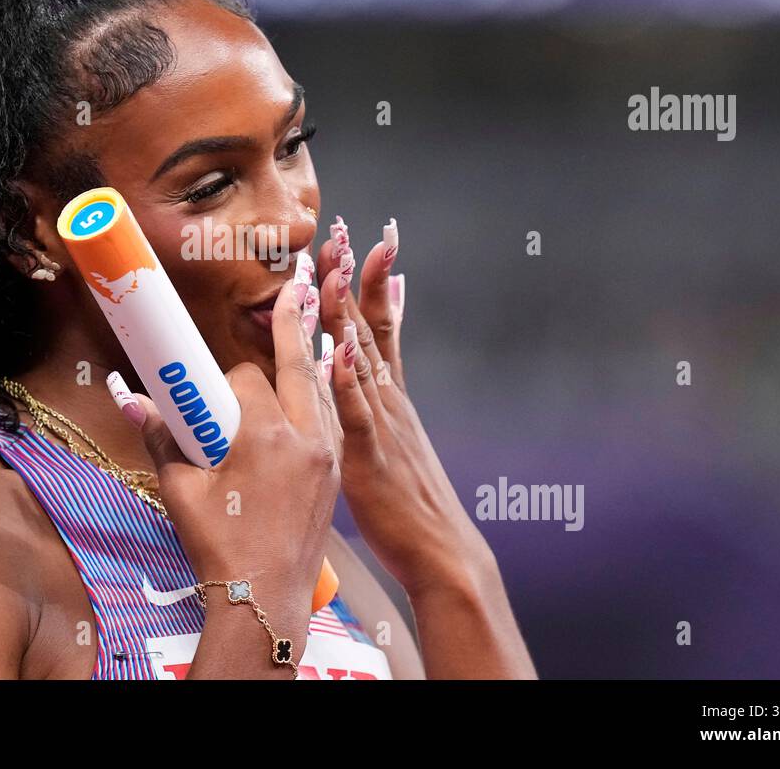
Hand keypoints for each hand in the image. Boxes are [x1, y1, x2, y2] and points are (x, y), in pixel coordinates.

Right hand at [109, 270, 340, 606]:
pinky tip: (322, 382)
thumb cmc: (220, 547)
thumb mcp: (181, 491)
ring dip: (311, 360)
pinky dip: (322, 397)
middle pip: (297, 367)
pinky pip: (331, 420)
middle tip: (299, 283)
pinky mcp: (335, 474)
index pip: (247, 379)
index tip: (210, 390)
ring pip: (321, 391)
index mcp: (264, 438)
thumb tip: (128, 399)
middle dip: (292, 327)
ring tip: (318, 316)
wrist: (266, 598)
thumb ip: (160, 438)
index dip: (225, 379)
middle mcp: (305, 438)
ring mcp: (327, 456)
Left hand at [315, 217, 494, 595]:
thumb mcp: (390, 437)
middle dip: (356, 275)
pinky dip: (346, 382)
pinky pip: (356, 414)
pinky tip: (336, 352)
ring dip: (349, 311)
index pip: (380, 324)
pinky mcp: (370, 457)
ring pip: (361, 357)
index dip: (369, 279)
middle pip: (371, 326)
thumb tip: (358, 362)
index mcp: (391, 394)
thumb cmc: (409, 500)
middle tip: (344, 229)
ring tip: (339, 268)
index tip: (359, 236)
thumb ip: (375, 399)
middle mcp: (390, 399)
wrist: (443, 551)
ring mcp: (383, 425)